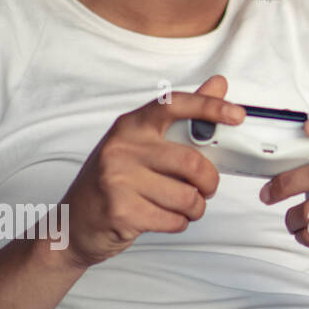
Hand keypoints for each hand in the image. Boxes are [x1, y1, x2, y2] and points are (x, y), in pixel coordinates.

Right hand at [59, 75, 242, 270]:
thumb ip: (182, 117)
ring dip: (195, 207)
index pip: (174, 105)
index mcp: (130, 126)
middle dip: (210, 182)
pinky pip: (174, 220)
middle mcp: (121, 148)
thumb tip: (219, 83)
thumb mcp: (141, 144)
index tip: (238, 115)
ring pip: (187, 196)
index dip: (210, 107)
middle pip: (192, 162)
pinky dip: (180, 223)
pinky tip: (165, 219)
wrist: (70, 225)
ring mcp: (117, 181)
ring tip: (185, 207)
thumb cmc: (114, 181)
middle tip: (207, 189)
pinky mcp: (120, 212)